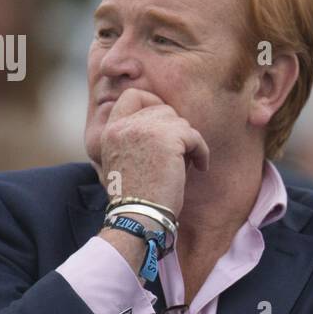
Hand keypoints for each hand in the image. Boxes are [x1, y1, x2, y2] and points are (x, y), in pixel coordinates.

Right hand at [99, 88, 208, 216]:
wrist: (138, 217)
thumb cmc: (135, 200)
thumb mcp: (121, 164)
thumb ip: (133, 141)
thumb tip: (165, 126)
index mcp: (110, 131)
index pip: (132, 96)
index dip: (153, 102)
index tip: (166, 122)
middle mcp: (125, 126)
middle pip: (163, 109)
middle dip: (175, 130)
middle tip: (178, 154)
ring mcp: (145, 129)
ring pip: (181, 122)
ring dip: (188, 143)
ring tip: (185, 165)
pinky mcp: (168, 138)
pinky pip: (195, 136)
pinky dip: (202, 152)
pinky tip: (200, 167)